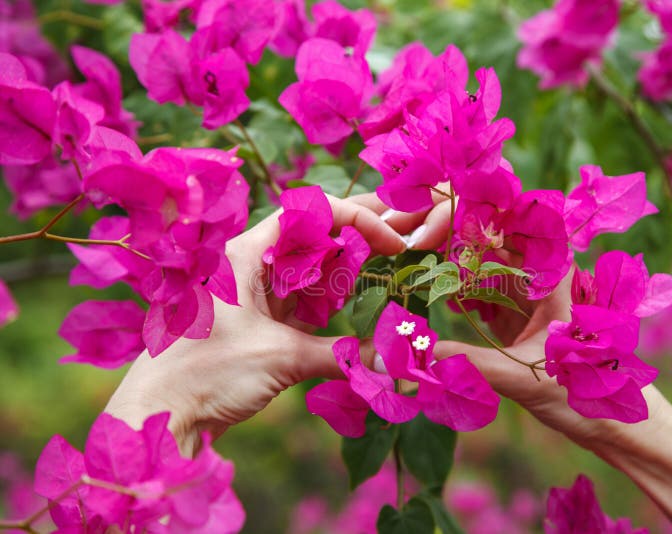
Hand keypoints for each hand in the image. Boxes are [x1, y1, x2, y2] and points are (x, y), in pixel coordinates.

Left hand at [106, 196, 405, 454]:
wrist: (160, 415)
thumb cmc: (207, 373)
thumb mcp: (280, 358)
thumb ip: (341, 354)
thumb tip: (390, 360)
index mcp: (246, 254)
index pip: (310, 214)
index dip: (356, 219)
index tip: (392, 242)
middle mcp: (250, 267)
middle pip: (313, 238)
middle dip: (358, 236)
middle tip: (403, 233)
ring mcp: (254, 296)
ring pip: (309, 271)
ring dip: (344, 270)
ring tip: (386, 264)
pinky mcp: (257, 325)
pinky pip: (300, 302)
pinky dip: (328, 302)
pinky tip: (352, 304)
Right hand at [348, 194, 662, 449]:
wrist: (618, 429)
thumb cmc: (585, 395)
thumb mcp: (522, 376)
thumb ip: (466, 364)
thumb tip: (415, 354)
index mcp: (554, 282)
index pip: (519, 232)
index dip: (486, 219)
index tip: (446, 217)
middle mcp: (543, 287)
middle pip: (499, 251)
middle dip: (463, 247)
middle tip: (424, 246)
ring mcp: (532, 307)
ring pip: (492, 276)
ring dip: (462, 273)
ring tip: (429, 271)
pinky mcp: (524, 329)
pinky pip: (490, 302)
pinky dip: (468, 298)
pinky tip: (447, 301)